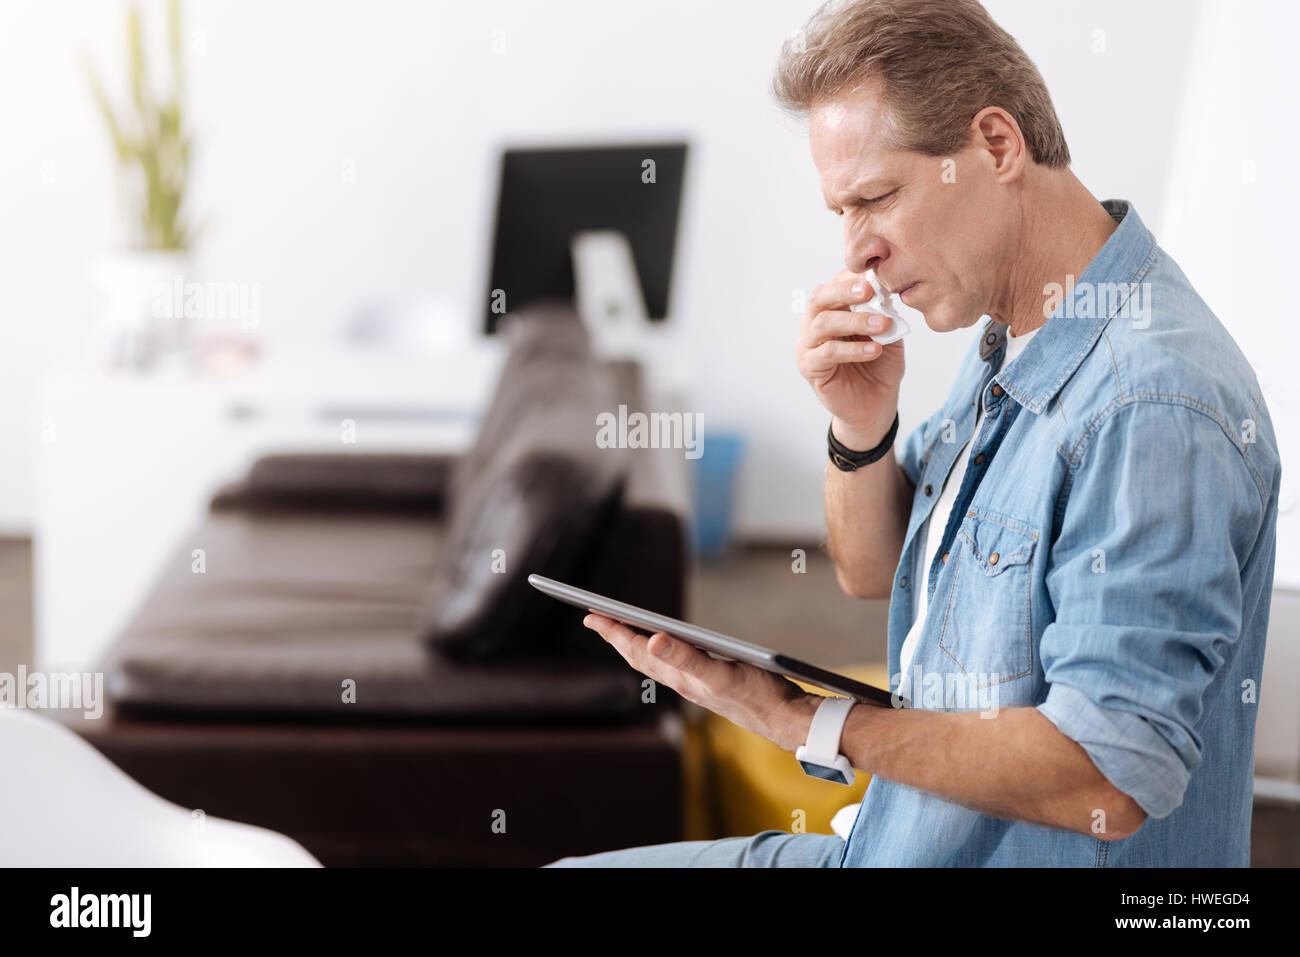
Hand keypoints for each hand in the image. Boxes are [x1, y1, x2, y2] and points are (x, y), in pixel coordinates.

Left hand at [582, 613, 819, 751]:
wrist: (785, 719)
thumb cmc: (758, 696)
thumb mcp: (721, 673)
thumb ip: (687, 658)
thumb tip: (652, 640)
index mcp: (680, 676)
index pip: (637, 649)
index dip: (614, 631)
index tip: (591, 615)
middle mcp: (682, 681)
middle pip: (640, 656)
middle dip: (617, 635)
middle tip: (595, 617)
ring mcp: (695, 684)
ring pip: (655, 662)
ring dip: (635, 644)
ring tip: (622, 630)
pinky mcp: (709, 684)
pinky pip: (672, 666)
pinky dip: (659, 652)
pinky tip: (665, 648)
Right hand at [797, 269, 904, 446]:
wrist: (874, 406)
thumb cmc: (879, 368)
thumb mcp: (888, 336)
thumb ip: (884, 315)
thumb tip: (885, 295)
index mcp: (833, 311)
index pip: (835, 284)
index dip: (854, 278)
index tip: (879, 278)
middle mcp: (815, 324)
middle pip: (820, 297)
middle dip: (845, 290)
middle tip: (870, 290)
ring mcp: (809, 346)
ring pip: (823, 323)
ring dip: (854, 320)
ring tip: (881, 325)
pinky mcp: (810, 368)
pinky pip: (827, 353)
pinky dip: (852, 349)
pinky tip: (874, 350)